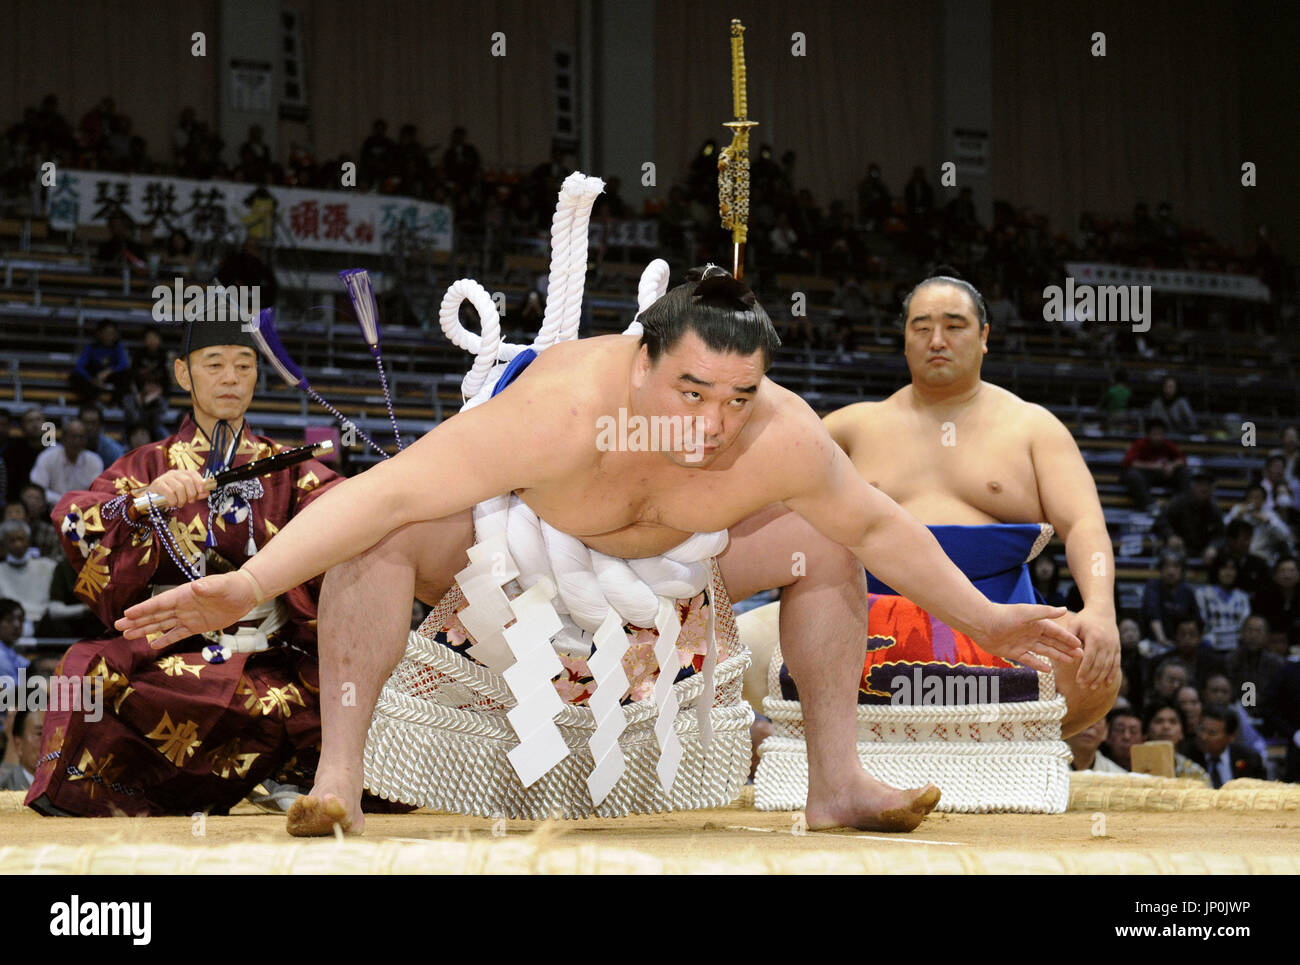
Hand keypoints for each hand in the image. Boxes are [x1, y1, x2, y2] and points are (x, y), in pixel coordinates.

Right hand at [115, 572, 258, 649]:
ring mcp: (188, 616)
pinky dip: (165, 639)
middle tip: (118, 625)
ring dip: (145, 629)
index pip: (159, 603)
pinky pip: (177, 634)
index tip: (126, 613)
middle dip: (136, 620)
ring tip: (127, 634)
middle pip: (155, 614)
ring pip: (162, 625)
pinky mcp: (196, 626)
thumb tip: (197, 587)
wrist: (244, 594)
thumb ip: (208, 587)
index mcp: (184, 595)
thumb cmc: (232, 586)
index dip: (143, 608)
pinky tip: (152, 644)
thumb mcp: (221, 585)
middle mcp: (182, 606)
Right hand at [141, 469, 208, 509]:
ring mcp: (165, 478)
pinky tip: (172, 504)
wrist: (151, 499)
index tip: (201, 492)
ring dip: (181, 499)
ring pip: (179, 488)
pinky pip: (169, 493)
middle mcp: (173, 473)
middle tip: (189, 502)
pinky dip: (173, 500)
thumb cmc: (171, 496)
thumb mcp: (185, 494)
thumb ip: (197, 493)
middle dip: (191, 494)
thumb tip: (208, 492)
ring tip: (179, 504)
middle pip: (187, 481)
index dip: (199, 483)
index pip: (193, 473)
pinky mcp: (157, 484)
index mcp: (181, 473)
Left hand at [975, 603, 1081, 672]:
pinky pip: (1030, 660)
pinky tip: (1049, 670)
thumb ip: (1046, 612)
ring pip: (1044, 651)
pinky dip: (1039, 664)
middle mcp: (1031, 633)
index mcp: (1036, 623)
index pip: (1056, 632)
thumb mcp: (1028, 612)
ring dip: (1057, 656)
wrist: (982, 624)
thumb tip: (1064, 609)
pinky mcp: (1014, 652)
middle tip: (1081, 655)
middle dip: (1067, 648)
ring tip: (1070, 662)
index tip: (1081, 644)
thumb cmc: (1004, 615)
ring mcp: (1023, 643)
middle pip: (1053, 642)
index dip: (1068, 638)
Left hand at [1059, 607, 1120, 688]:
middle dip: (1091, 677)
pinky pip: (1116, 663)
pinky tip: (1107, 683)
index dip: (1084, 671)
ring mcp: (1113, 646)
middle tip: (1083, 686)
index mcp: (1095, 637)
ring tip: (1093, 687)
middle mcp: (1106, 643)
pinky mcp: (1117, 648)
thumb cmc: (1085, 618)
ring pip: (1108, 666)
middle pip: (1099, 665)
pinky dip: (1112, 674)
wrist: (1103, 611)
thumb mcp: (1074, 624)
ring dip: (1100, 678)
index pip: (1089, 658)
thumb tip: (1067, 651)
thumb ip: (1070, 637)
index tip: (1078, 680)